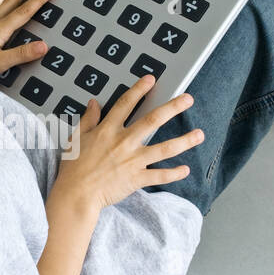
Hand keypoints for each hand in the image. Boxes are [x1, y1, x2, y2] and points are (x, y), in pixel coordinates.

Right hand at [50, 75, 203, 212]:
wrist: (76, 194)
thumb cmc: (73, 168)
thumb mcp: (77, 138)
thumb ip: (88, 119)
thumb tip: (94, 103)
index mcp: (108, 130)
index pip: (126, 104)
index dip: (139, 90)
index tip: (151, 80)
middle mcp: (124, 142)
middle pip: (153, 120)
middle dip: (172, 108)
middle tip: (188, 99)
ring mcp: (133, 160)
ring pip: (164, 148)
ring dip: (184, 140)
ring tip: (200, 134)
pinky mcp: (137, 178)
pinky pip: (160, 176)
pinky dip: (174, 173)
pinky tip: (186, 169)